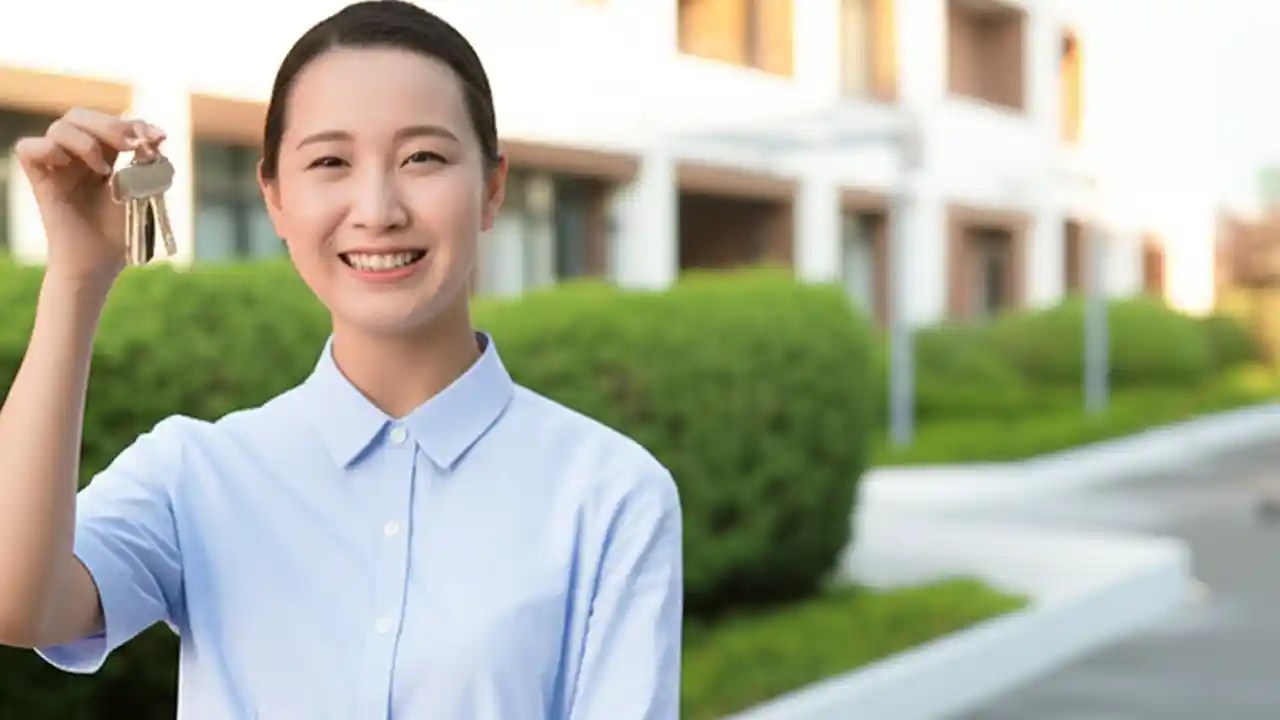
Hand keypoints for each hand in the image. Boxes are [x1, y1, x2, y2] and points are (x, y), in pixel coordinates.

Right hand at [13, 108, 165, 285]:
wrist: (100, 262)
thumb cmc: (121, 232)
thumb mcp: (143, 192)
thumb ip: (148, 164)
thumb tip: (154, 138)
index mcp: (103, 156)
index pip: (112, 123)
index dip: (134, 124)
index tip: (158, 137)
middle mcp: (76, 156)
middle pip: (81, 116)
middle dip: (110, 125)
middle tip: (131, 146)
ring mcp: (56, 165)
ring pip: (59, 127)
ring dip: (86, 141)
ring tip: (104, 170)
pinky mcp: (38, 178)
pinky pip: (28, 147)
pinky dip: (49, 149)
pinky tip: (68, 166)